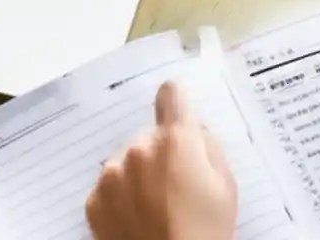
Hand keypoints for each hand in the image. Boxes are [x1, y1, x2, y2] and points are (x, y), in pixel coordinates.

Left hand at [86, 82, 237, 239]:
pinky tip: (137, 221)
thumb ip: (209, 148)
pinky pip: (109, 186)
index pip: (171, 94)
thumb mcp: (226, 187)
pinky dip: (121, 198)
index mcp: (176, 141)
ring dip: (138, 175)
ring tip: (156, 208)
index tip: (180, 115)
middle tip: (176, 186)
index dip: (178, 103)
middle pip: (149, 135)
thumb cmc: (206, 232)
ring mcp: (111, 174)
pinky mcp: (93, 199)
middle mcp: (138, 149)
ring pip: (126, 160)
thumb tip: (196, 131)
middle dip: (161, 153)